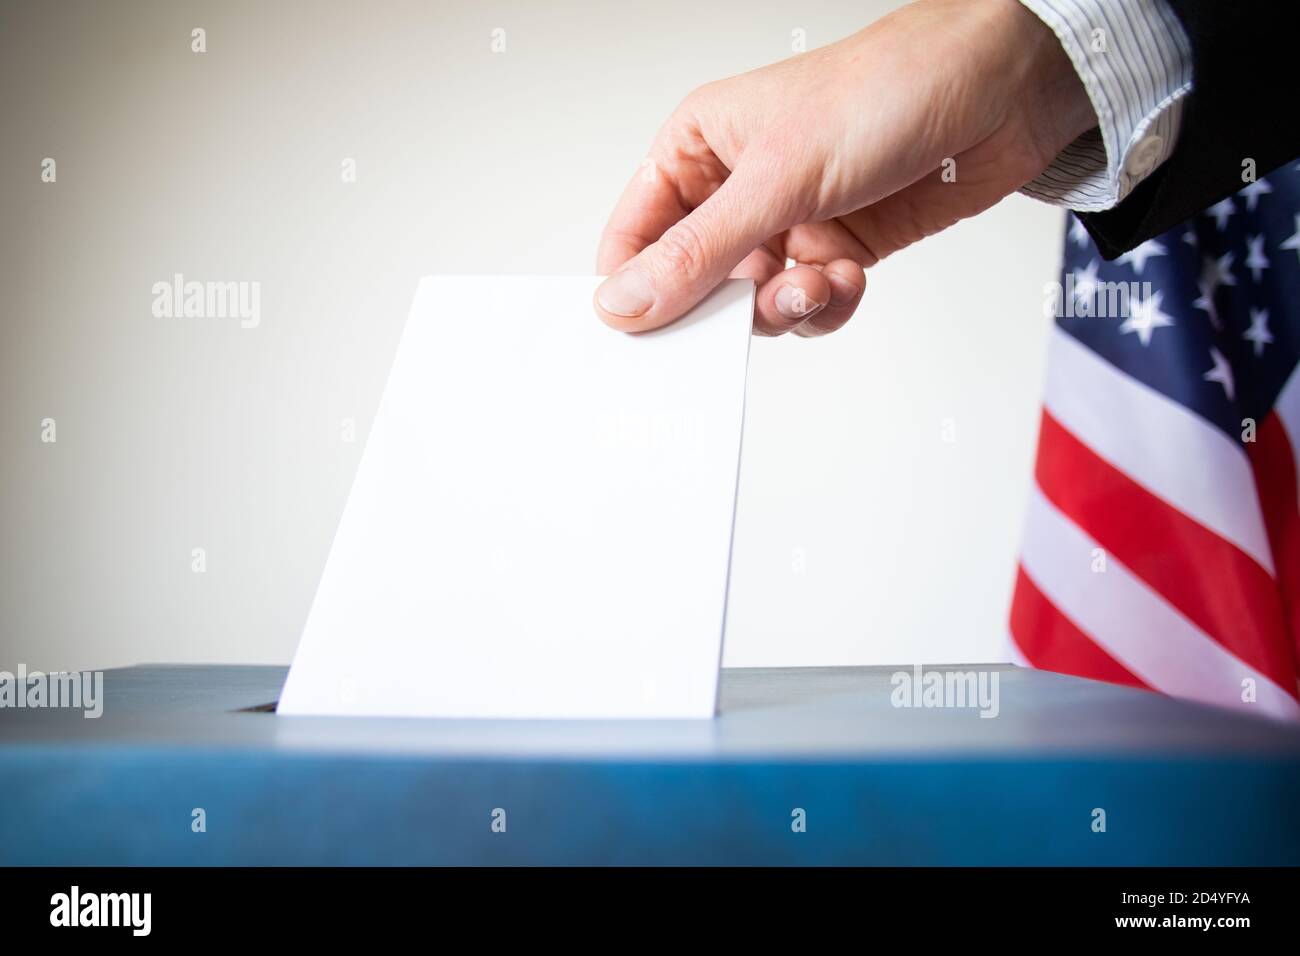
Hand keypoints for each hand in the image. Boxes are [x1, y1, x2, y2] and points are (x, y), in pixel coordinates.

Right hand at [593, 0, 1093, 335]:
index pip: (636, 235)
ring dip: (787, 306)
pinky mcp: (837, 248)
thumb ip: (698, 252)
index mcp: (699, 149)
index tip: (647, 335)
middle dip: (726, 304)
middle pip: (695, 282)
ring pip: (754, 303)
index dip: (635, 289)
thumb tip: (626, 303)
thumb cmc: (885, 91)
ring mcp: (789, 222)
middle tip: (750, 306)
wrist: (999, 93)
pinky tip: (851, 275)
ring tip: (818, 281)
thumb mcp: (777, 178)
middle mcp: (739, 188)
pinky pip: (810, 305)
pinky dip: (829, 304)